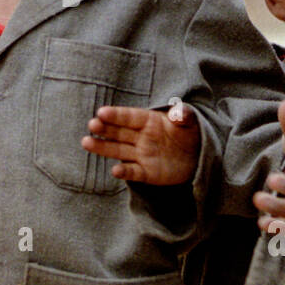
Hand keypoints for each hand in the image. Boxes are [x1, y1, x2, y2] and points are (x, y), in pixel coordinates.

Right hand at [81, 101, 200, 185]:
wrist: (197, 156)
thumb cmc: (190, 133)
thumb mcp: (190, 121)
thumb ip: (184, 115)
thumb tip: (178, 113)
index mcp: (148, 121)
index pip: (129, 117)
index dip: (116, 115)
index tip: (101, 112)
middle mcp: (140, 137)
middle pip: (118, 132)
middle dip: (105, 128)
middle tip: (92, 125)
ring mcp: (141, 155)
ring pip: (118, 150)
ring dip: (103, 147)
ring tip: (86, 142)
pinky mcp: (145, 172)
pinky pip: (132, 172)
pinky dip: (124, 172)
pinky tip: (115, 171)